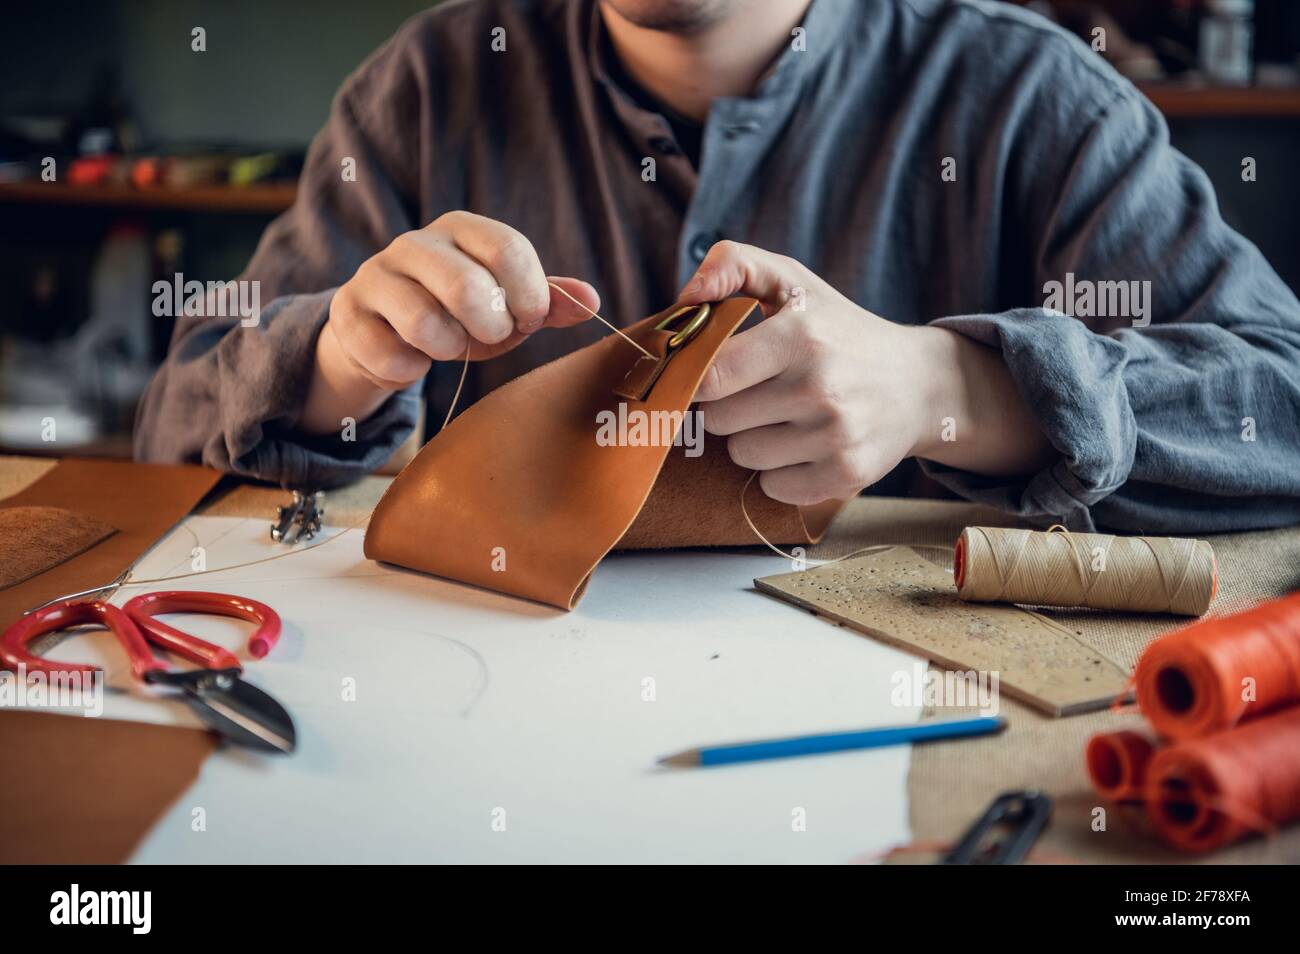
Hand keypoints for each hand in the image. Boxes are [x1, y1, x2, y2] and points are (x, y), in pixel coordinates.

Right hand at [302, 212, 598, 433]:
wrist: (383, 333)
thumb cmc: (458, 315)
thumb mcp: (506, 305)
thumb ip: (546, 301)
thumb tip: (590, 301)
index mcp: (462, 229)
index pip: (507, 249)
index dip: (528, 295)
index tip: (529, 320)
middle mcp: (415, 243)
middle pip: (467, 285)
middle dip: (490, 327)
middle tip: (489, 336)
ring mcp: (375, 275)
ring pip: (425, 322)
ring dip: (449, 349)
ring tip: (449, 346)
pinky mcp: (348, 314)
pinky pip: (391, 356)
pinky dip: (411, 369)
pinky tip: (411, 359)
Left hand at [677, 242, 1052, 504]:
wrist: (919, 383)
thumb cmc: (838, 329)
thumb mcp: (792, 280)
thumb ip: (733, 264)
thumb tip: (687, 296)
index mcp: (800, 335)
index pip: (711, 376)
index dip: (696, 378)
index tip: (708, 373)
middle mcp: (820, 386)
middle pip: (719, 420)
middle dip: (726, 407)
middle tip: (756, 391)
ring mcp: (836, 434)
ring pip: (743, 455)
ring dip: (752, 440)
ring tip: (784, 417)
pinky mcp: (847, 472)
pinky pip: (773, 487)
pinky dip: (779, 473)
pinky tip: (803, 447)